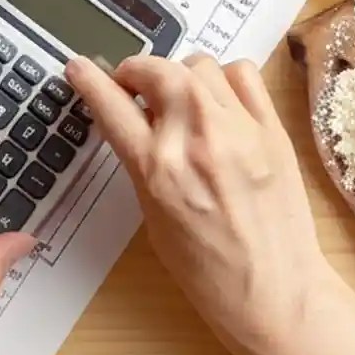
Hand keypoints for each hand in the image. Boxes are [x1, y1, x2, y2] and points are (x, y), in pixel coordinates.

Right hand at [68, 54, 354, 354]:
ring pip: (199, 65)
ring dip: (181, 74)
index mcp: (157, 170)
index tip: (80, 68)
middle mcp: (196, 141)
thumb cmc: (209, 268)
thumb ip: (141, 162)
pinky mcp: (272, 128)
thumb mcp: (153, 215)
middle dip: (137, 70)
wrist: (273, 289)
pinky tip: (220, 100)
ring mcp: (239, 129)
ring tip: (181, 97)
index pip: (112, 105)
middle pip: (156, 70)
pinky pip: (243, 73)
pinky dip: (225, 78)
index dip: (90, 79)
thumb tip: (134, 119)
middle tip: (134, 84)